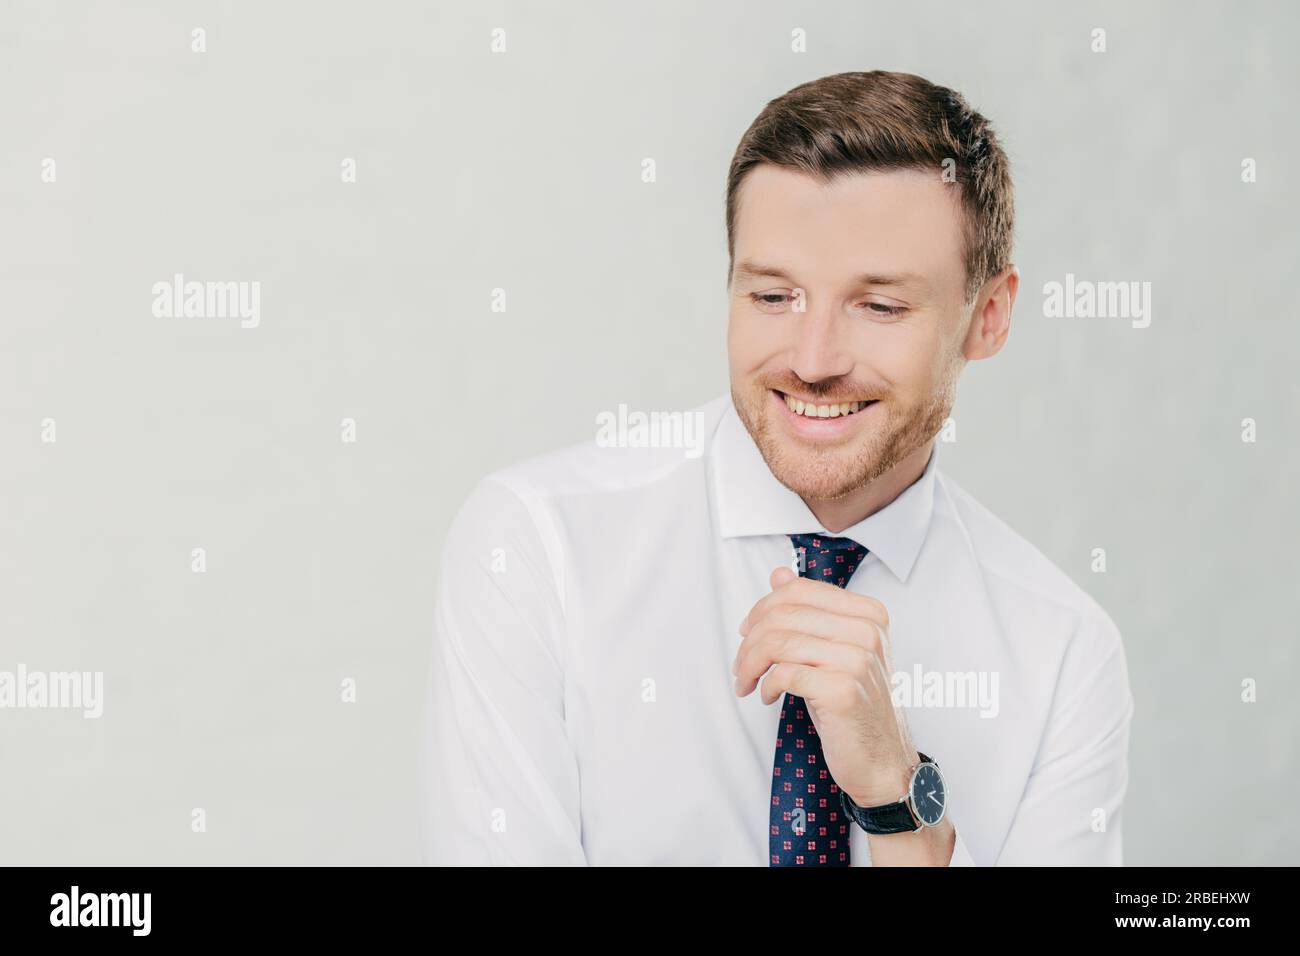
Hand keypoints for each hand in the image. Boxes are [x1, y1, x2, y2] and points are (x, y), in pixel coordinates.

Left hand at [733, 566, 916, 807]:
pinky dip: (766, 685)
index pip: (800, 590)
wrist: (883, 761)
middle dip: (750, 640)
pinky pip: (784, 674)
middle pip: (784, 615)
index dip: (763, 608)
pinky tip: (768, 696)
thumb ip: (809, 611)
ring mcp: (857, 660)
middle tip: (742, 665)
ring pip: (778, 642)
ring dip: (751, 664)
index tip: (747, 631)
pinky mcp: (842, 691)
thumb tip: (779, 574)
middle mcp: (867, 632)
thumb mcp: (833, 651)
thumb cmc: (855, 705)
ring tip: (748, 682)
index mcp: (868, 614)